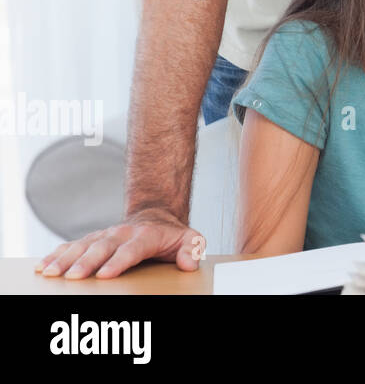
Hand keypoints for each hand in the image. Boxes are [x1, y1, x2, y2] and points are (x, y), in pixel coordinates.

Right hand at [36, 209, 207, 278]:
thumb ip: (192, 249)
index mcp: (146, 236)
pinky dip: (55, 255)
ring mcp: (104, 236)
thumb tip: (188, 263)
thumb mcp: (189, 238)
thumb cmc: (171, 234)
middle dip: (86, 262)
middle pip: (101, 248)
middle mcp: (121, 234)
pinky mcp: (91, 240)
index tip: (105, 274)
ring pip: (81, 246)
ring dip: (64, 259)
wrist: (156, 216)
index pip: (131, 249)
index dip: (118, 261)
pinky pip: (71, 246)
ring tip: (50, 273)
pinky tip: (42, 267)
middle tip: (72, 278)